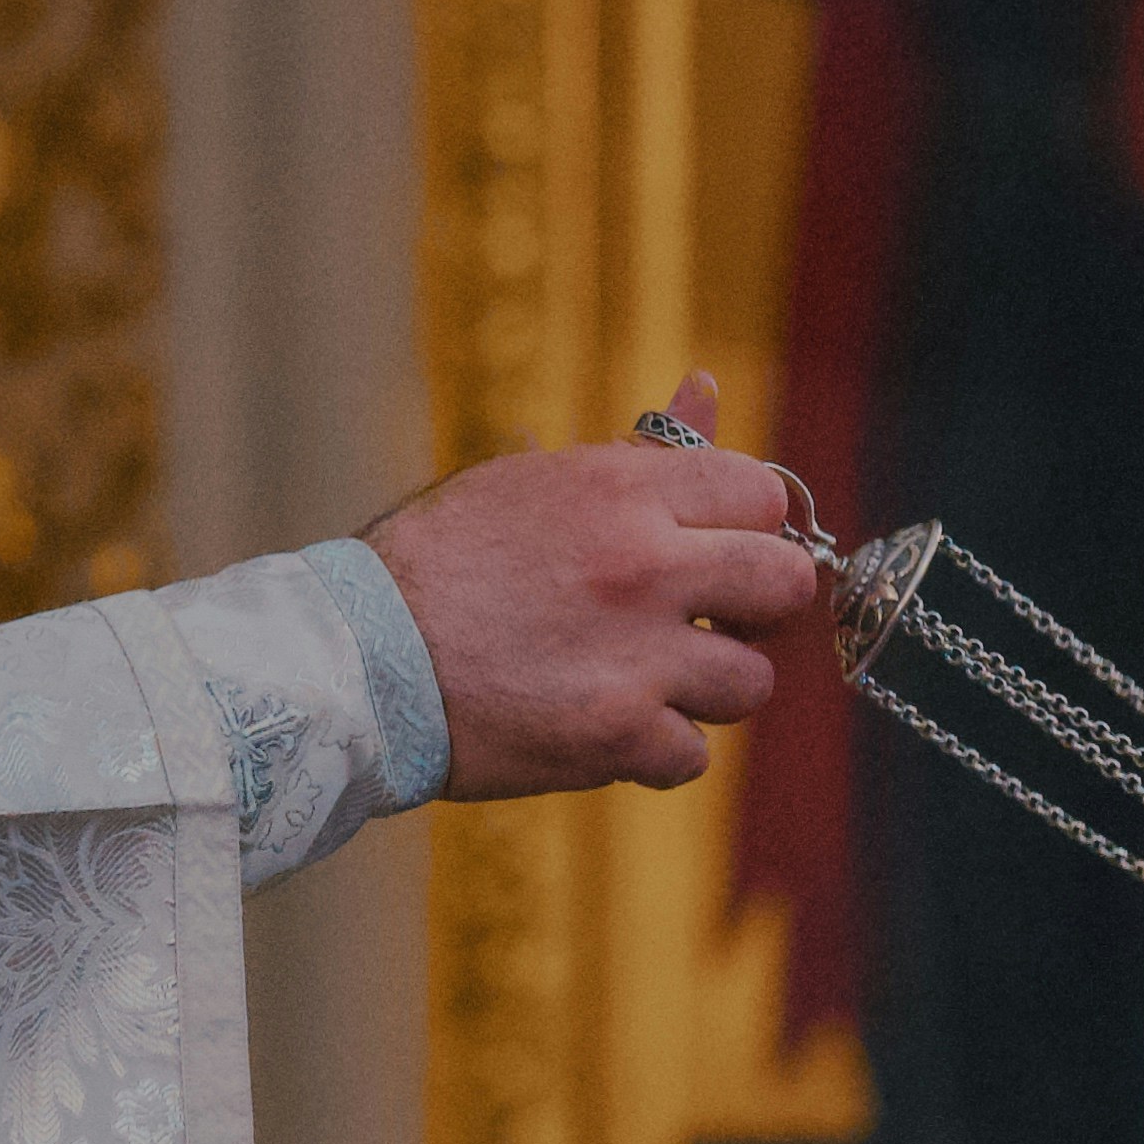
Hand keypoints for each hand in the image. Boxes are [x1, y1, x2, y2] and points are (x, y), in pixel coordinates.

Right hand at [368, 373, 828, 798]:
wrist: (358, 659)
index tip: (716, 551)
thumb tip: (706, 389)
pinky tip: (608, 730)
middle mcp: (644, 565)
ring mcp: (638, 656)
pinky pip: (692, 755)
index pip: (762, 496)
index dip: (748, 529)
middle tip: (710, 619)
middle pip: (785, 585)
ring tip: (648, 681)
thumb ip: (636, 450)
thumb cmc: (438, 563)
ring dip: (708, 688)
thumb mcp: (530, 483)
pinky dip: (655, 752)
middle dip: (756, 606)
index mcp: (622, 490)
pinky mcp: (618, 735)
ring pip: (752, 682)